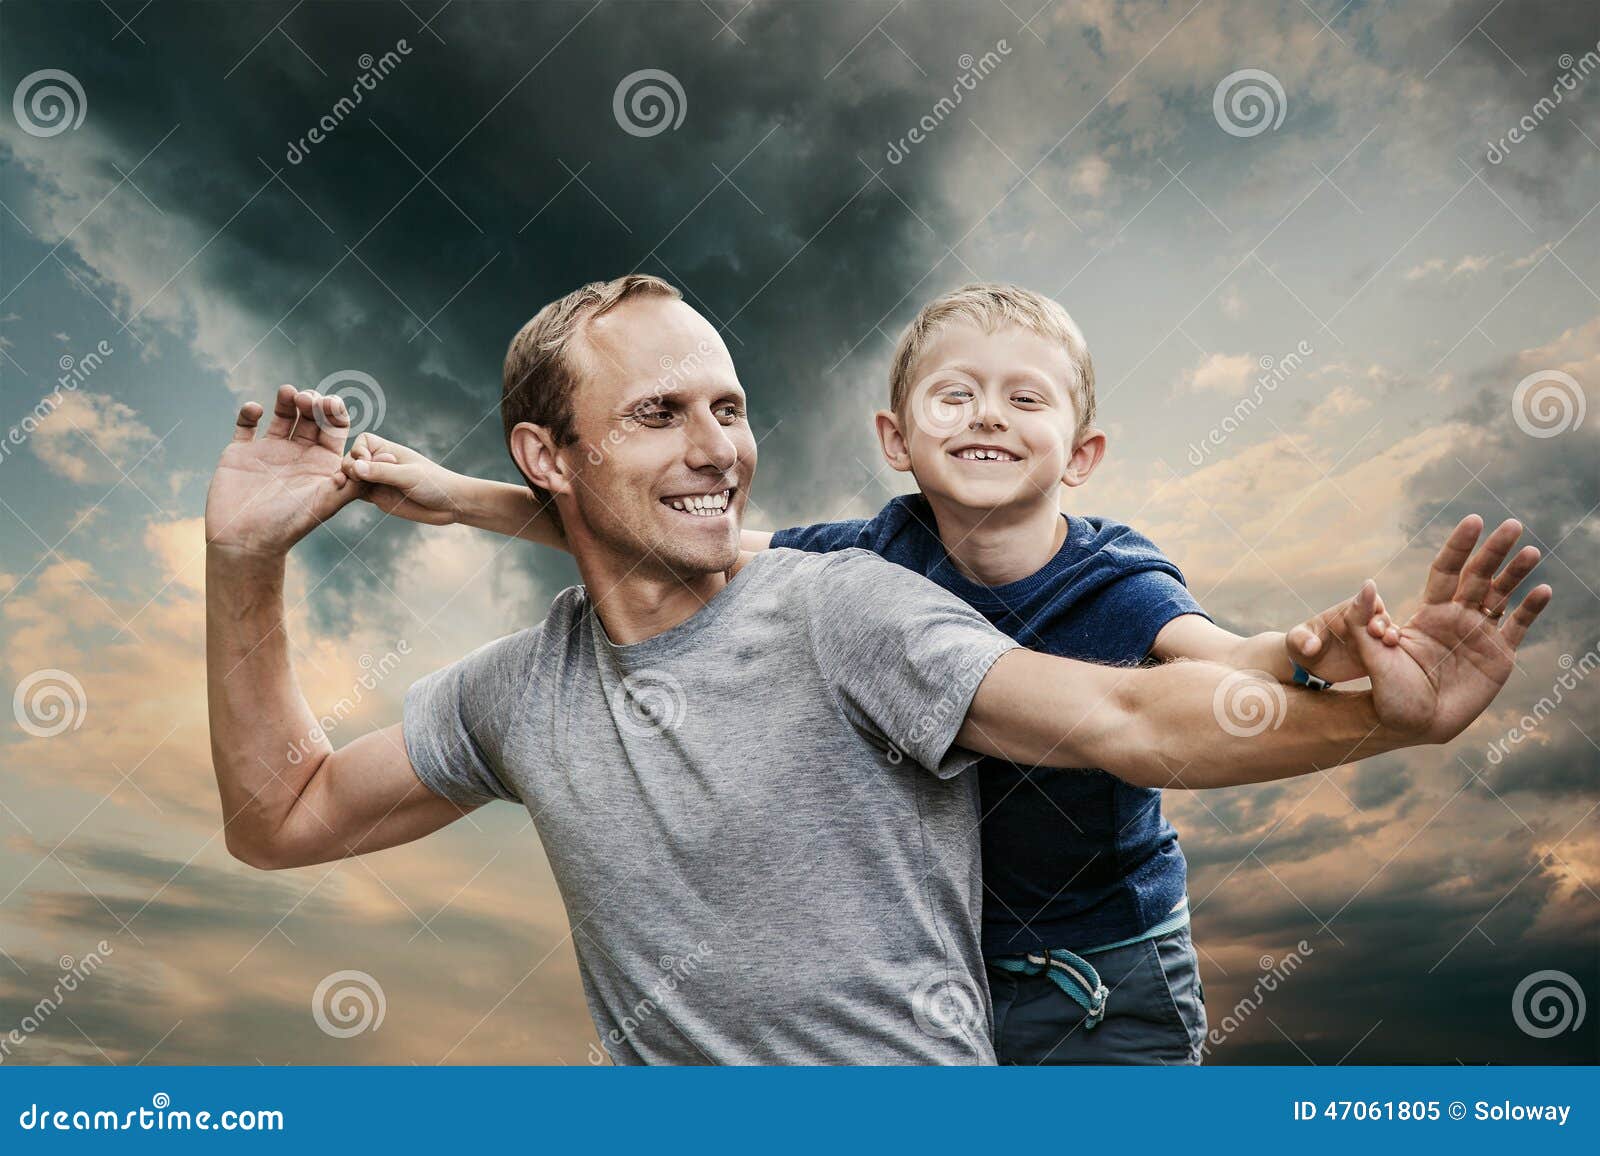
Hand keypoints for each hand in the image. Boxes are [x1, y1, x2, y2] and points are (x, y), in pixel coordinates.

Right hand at [205, 385, 358, 557]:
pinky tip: (255, 410)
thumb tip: (388, 459)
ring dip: (287, 400)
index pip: (334, 428)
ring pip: (282, 416)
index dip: (335, 412)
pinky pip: (245, 425)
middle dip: (312, 402)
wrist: (246, 542)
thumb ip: (356, 481)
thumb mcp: (328, 503)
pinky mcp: (241, 453)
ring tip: (288, 392)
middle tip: (309, 398)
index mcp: (321, 463)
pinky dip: (248, 412)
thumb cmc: (289, 525)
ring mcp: (269, 451)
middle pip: (310, 417)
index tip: (331, 403)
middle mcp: (298, 454)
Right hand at [340, 432, 467, 526]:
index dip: (359, 451)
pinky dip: (349, 494)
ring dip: (346, 482)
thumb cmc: (434, 483)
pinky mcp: (376, 496)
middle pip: (351, 460)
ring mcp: (376, 480)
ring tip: (348, 489)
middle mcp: (379, 463)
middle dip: (350, 469)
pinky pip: (355, 493)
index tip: (366, 462)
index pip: (362, 442)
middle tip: (361, 480)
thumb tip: (355, 467)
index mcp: (388, 450)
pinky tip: (347, 496)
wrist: (449, 504)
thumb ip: (382, 472)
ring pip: (350, 477)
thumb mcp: (408, 475)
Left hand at [1285, 586, 1393, 683]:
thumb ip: (1302, 640)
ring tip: (1388, 640)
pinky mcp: (1376, 657)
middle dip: (1381, 620)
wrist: (1309, 666)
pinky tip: (1394, 658)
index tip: (1370, 594)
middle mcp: (1363, 623)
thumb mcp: (1296, 640)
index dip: (1368, 597)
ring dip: (1391, 635)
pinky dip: (1394, 654)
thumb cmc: (1301, 644)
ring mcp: (1371, 640)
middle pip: (1380, 616)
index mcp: (1347, 612)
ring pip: (1389, 634)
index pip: (1363, 600)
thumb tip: (1312, 646)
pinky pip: (1390, 655)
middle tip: (1376, 630)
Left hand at [1346, 516, 1550, 743]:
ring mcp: (1480, 635)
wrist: (1414, 726)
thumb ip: (1366, 622)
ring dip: (1517, 573)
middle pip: (1479, 576)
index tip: (1473, 521)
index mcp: (1429, 613)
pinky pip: (1518, 627)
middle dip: (1495, 550)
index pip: (1447, 570)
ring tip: (1532, 552)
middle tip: (1513, 524)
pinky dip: (1531, 609)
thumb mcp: (1372, 655)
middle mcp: (1457, 618)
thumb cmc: (1389, 694)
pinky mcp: (1499, 656)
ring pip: (1503, 596)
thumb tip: (1366, 584)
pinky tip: (1544, 590)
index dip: (1460, 546)